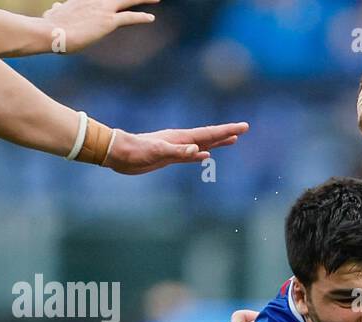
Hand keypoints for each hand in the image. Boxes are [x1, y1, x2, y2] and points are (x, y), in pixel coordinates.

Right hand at [42, 0, 156, 53]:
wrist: (50, 32)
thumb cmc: (49, 27)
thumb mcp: (53, 14)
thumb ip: (58, 10)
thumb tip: (56, 7)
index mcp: (82, 0)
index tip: (114, 0)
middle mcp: (94, 1)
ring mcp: (102, 9)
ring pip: (127, 0)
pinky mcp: (107, 21)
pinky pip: (129, 18)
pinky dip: (141, 17)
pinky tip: (151, 18)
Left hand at [103, 122, 248, 175]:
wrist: (118, 152)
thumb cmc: (135, 151)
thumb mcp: (157, 152)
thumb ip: (179, 152)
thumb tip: (201, 152)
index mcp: (181, 138)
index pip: (209, 133)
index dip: (227, 131)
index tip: (243, 127)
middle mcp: (181, 140)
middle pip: (209, 135)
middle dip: (227, 132)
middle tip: (244, 129)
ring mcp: (176, 147)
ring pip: (203, 143)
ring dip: (218, 142)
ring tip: (232, 140)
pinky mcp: (170, 155)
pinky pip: (192, 154)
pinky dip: (202, 153)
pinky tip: (207, 154)